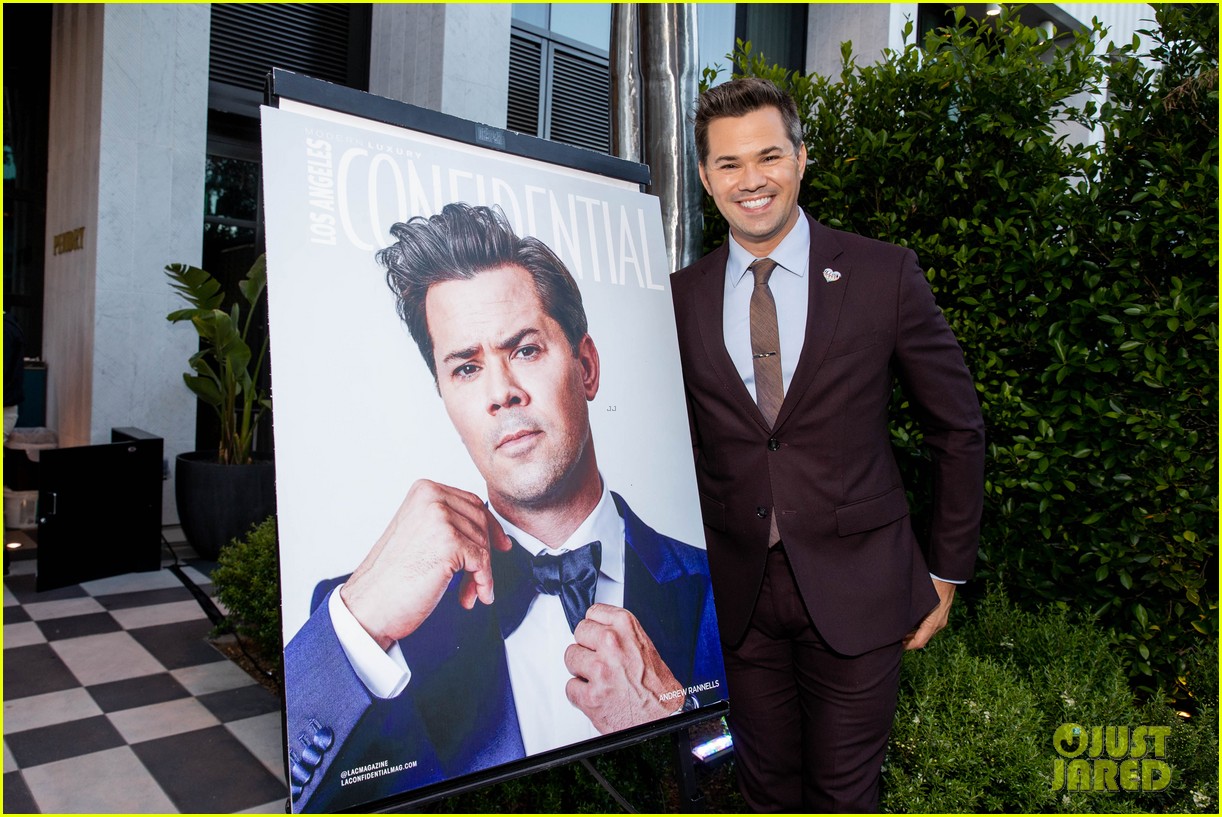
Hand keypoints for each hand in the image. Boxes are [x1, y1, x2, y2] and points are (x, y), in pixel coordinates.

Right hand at [339, 479, 511, 649]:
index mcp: (424, 491)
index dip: (490, 528)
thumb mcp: (420, 533)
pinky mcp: (450, 544)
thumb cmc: (390, 578)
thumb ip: (447, 523)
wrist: (369, 605)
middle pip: (482, 523)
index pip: (472, 503)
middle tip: (479, 578)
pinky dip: (483, 582)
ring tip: (468, 592)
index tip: (501, 544)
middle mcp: (432, 499)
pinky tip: (473, 596)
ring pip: (484, 544)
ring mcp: (441, 519)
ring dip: (480, 574)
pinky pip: (483, 562)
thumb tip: (487, 529)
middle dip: (485, 554)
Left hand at [563, 604, 684, 731]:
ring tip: (598, 678)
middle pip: (579, 632)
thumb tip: (602, 630)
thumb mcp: (646, 648)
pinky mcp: (589, 696)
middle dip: (587, 646)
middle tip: (598, 658)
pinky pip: (570, 687)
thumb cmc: (659, 690)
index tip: (596, 633)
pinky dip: (580, 694)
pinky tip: (596, 695)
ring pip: (570, 657)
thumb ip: (623, 636)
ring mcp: (599, 670)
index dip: (595, 626)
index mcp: (626, 628)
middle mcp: (611, 644)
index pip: (594, 612)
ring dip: (581, 669)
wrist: (663, 720)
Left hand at [903, 578, 956, 649]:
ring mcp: (941, 619)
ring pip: (926, 633)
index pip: (919, 642)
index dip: (907, 646)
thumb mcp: (917, 601)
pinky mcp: (941, 614)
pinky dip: (919, 628)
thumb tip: (896, 622)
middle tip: (895, 639)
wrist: (945, 576)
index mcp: (933, 623)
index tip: (897, 645)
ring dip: (914, 635)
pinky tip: (910, 623)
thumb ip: (909, 613)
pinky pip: (929, 626)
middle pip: (923, 639)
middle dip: (909, 641)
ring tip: (901, 632)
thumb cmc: (930, 586)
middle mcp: (939, 624)